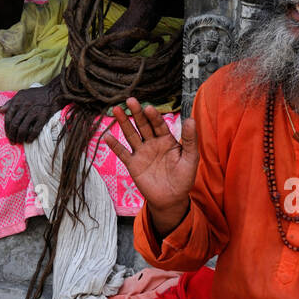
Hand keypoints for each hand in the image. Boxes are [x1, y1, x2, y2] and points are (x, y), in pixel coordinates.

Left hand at [0, 87, 59, 144]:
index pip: (8, 117)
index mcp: (17, 101)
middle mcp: (24, 107)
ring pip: (23, 129)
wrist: (53, 93)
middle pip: (14, 125)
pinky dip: (30, 137)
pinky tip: (28, 140)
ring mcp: (34, 112)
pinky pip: (35, 130)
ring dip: (20, 138)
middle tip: (12, 141)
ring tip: (19, 141)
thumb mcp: (21, 95)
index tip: (7, 135)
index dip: (6, 128)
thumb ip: (9, 103)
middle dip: (12, 135)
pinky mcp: (43, 117)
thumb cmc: (36, 94)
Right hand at [104, 97, 197, 236]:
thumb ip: (190, 139)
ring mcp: (141, 153)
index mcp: (166, 139)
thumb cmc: (183, 178)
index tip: (149, 108)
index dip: (154, 116)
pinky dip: (115, 145)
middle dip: (136, 113)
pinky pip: (123, 153)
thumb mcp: (191, 158)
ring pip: (131, 135)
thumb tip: (190, 119)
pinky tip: (107, 136)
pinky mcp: (133, 165)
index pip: (159, 124)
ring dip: (123, 123)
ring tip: (116, 109)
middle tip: (130, 100)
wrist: (172, 199)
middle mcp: (152, 143)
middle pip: (143, 125)